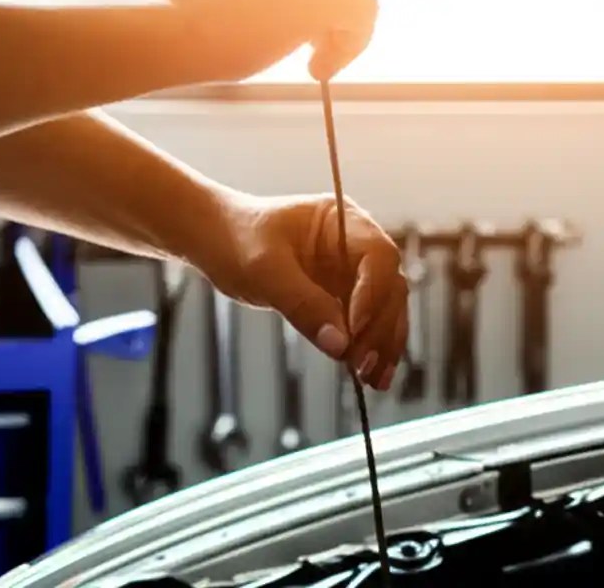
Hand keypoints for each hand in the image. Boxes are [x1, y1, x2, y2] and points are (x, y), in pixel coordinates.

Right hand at [152, 0, 377, 82]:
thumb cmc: (187, 18)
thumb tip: (299, 5)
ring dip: (342, 27)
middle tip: (314, 43)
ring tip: (314, 60)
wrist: (175, 26)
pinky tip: (317, 68)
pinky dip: (348, 47)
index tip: (300, 19)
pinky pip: (361, 15)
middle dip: (333, 2)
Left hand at [206, 193, 406, 390]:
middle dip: (380, 327)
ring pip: (385, 308)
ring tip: (375, 381)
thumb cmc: (236, 240)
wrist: (214, 240)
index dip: (373, 293)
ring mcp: (351, 270)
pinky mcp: (342, 295)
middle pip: (389, 286)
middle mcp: (356, 243)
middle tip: (363, 365)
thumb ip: (303, 304)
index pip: (379, 256)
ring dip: (383, 344)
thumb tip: (340, 345)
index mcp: (343, 220)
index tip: (354, 329)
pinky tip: (371, 378)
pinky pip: (366, 324)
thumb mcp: (264, 270)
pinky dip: (370, 348)